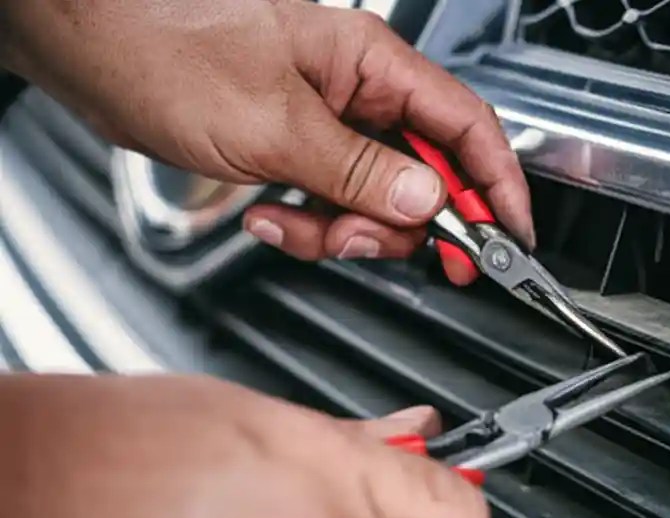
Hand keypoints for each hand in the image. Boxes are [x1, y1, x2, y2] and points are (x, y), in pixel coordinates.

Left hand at [0, 0, 531, 283]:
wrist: (83, 42)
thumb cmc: (164, 46)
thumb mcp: (275, 126)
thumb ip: (361, 172)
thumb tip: (427, 205)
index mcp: (371, 65)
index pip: (467, 129)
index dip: (497, 187)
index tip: (510, 238)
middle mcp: (356, 90)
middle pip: (423, 174)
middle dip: (400, 223)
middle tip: (372, 246)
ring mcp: (324, 120)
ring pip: (374, 198)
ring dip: (340, 231)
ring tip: (296, 227)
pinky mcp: (292, 145)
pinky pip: (327, 201)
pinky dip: (304, 225)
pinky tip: (267, 217)